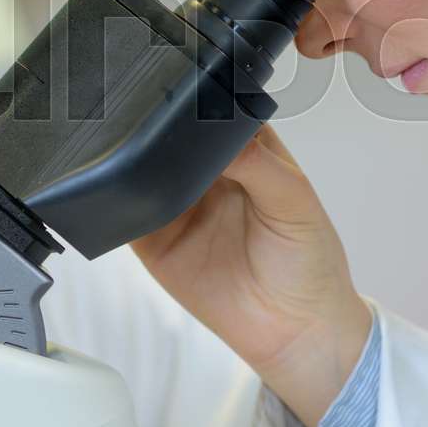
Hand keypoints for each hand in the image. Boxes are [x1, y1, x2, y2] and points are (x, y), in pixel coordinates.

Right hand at [132, 124, 371, 426]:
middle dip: (159, 129)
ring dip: (135, 162)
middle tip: (157, 129)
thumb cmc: (310, 262)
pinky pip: (125, 212)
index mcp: (245, 148)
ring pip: (142, 167)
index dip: (199, 97)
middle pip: (170, 134)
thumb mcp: (295, 200)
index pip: (214, 108)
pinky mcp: (152, 238)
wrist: (293, 331)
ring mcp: (177, 203)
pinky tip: (126, 198)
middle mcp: (207, 170)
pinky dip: (117, 203)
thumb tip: (212, 133)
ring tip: (141, 162)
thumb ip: (257, 162)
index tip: (185, 94)